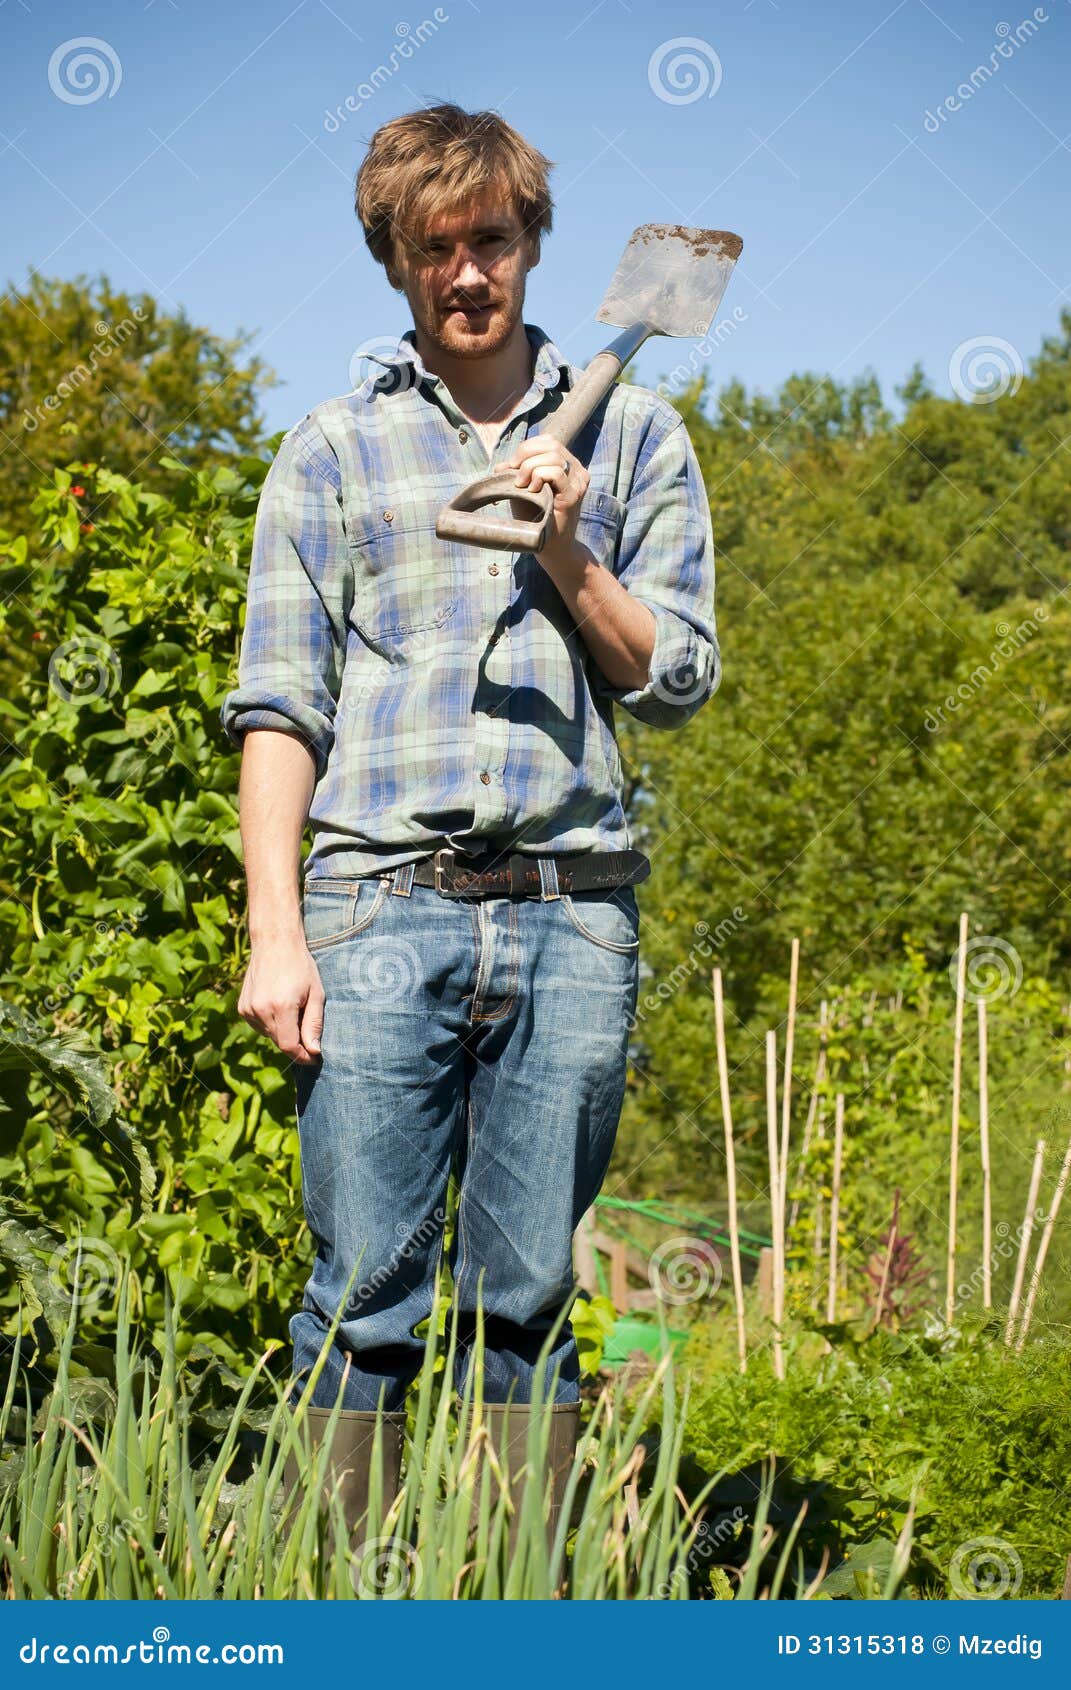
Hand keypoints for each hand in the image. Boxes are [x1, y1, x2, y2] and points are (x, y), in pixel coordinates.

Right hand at [237, 938, 324, 1064]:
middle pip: (280, 1042)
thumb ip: (314, 1024)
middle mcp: (260, 1010)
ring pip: (270, 1035)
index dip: (302, 1056)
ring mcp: (248, 1009)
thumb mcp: (316, 993)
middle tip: (307, 1024)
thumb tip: (314, 1051)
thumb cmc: (301, 966)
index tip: (314, 1059)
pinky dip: (271, 1023)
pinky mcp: (242, 1008)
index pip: (289, 1046)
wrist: (274, 943)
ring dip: (283, 1030)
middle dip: (296, 1041)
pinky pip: (260, 1026)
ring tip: (292, 1007)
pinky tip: (278, 1004)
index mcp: (281, 1007)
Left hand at [505, 437, 589, 568]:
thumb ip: (516, 474)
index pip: (548, 441)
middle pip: (551, 445)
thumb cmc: (537, 517)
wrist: (551, 546)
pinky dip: (539, 476)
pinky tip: (532, 490)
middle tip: (515, 478)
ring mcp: (578, 482)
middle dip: (526, 456)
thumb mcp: (523, 490)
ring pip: (553, 457)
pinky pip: (556, 473)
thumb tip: (501, 466)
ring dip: (530, 468)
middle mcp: (577, 470)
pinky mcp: (574, 495)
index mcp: (567, 465)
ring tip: (522, 486)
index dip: (527, 448)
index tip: (512, 466)